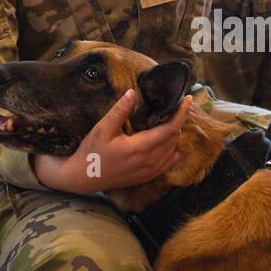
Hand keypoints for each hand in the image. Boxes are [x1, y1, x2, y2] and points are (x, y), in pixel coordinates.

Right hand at [31, 89, 192, 193]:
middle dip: (179, 120)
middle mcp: (150, 162)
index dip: (181, 113)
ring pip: (175, 150)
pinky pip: (170, 162)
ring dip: (176, 134)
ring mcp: (150, 171)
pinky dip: (175, 150)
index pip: (170, 129)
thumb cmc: (92, 152)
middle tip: (178, 105)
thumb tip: (132, 93)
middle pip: (175, 138)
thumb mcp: (103, 128)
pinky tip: (172, 140)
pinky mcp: (148, 177)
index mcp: (140, 148)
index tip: (186, 99)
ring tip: (174, 118)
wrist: (84, 178)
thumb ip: (119, 111)